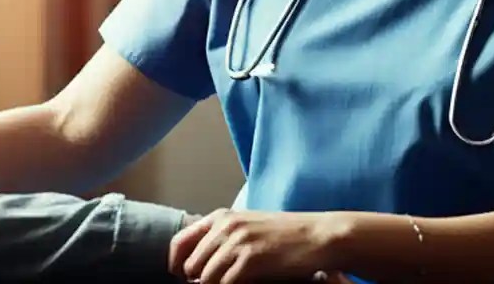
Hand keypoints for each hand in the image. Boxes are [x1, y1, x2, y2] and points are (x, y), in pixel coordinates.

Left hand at [169, 208, 345, 283]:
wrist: (318, 236)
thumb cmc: (284, 235)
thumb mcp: (247, 227)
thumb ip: (221, 238)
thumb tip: (195, 267)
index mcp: (221, 217)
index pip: (179, 242)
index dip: (176, 265)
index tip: (182, 277)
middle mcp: (225, 226)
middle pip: (190, 265)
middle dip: (198, 281)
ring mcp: (237, 242)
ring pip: (206, 279)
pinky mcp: (251, 259)